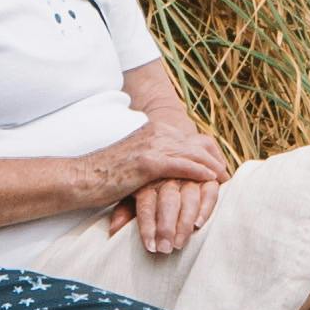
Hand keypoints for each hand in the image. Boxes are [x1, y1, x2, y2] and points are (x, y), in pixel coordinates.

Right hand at [84, 123, 226, 256]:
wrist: (81, 177)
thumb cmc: (104, 175)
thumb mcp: (134, 161)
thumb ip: (154, 160)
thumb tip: (169, 172)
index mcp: (153, 130)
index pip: (190, 139)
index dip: (208, 152)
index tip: (219, 167)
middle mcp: (156, 133)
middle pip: (196, 144)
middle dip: (215, 159)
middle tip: (228, 175)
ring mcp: (152, 145)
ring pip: (193, 153)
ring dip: (212, 167)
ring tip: (225, 179)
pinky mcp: (149, 162)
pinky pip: (182, 165)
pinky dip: (199, 172)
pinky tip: (211, 179)